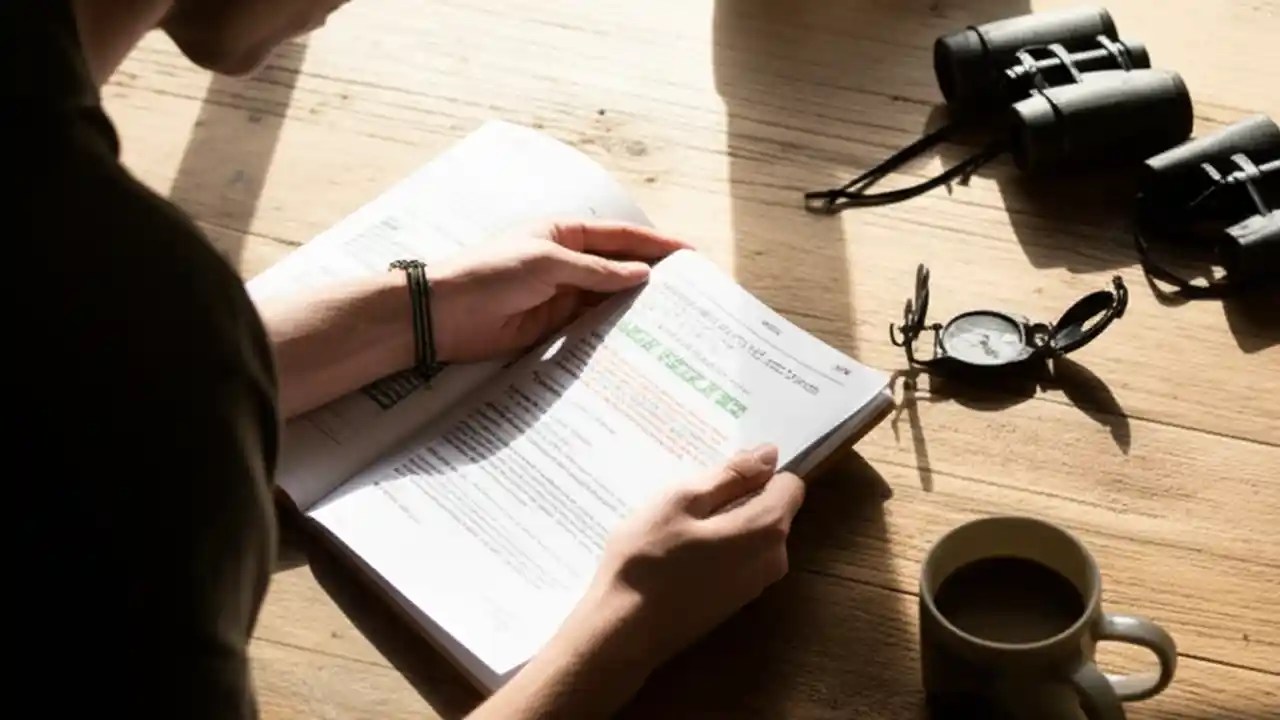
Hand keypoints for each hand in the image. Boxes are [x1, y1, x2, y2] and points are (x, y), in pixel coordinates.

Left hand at [426, 221, 688, 362]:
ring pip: (609, 300)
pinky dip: (613, 331)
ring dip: (636, 308)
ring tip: (674, 320)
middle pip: (620, 268)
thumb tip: (641, 274)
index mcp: (566, 234)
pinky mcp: (555, 326)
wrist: (445, 314)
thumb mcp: (548, 263)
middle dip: (653, 278)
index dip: (657, 245)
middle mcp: (569, 262)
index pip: (621, 237)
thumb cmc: (490, 273)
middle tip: (692, 293)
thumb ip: (596, 272)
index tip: (691, 255)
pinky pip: (592, 327)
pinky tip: (638, 340)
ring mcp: (563, 295)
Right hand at [560, 445, 804, 679]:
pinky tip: (678, 552)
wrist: (624, 631)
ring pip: (752, 534)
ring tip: (677, 526)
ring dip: (723, 522)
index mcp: (766, 529)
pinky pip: (738, 558)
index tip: (718, 474)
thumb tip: (769, 454)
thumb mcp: (682, 500)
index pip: (789, 483)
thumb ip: (730, 475)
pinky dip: (716, 547)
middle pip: (771, 509)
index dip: (757, 472)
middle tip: (687, 500)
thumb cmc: (648, 558)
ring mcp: (757, 585)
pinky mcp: (736, 601)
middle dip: (736, 497)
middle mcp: (774, 558)